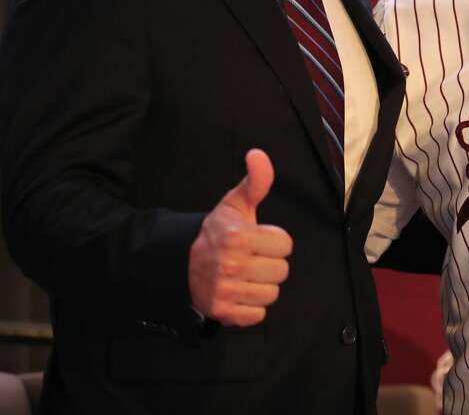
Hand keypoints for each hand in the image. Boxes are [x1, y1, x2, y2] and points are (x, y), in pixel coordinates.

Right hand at [188, 149, 291, 325]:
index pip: (286, 244)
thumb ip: (255, 181)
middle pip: (282, 271)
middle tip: (252, 258)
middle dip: (270, 264)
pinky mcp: (222, 312)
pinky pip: (257, 315)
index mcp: (238, 236)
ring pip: (271, 294)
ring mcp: (225, 290)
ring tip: (246, 275)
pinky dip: (251, 307)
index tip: (259, 239)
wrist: (182, 261)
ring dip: (262, 286)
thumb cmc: (218, 231)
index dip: (275, 241)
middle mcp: (231, 264)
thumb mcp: (236, 203)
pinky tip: (240, 292)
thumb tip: (258, 154)